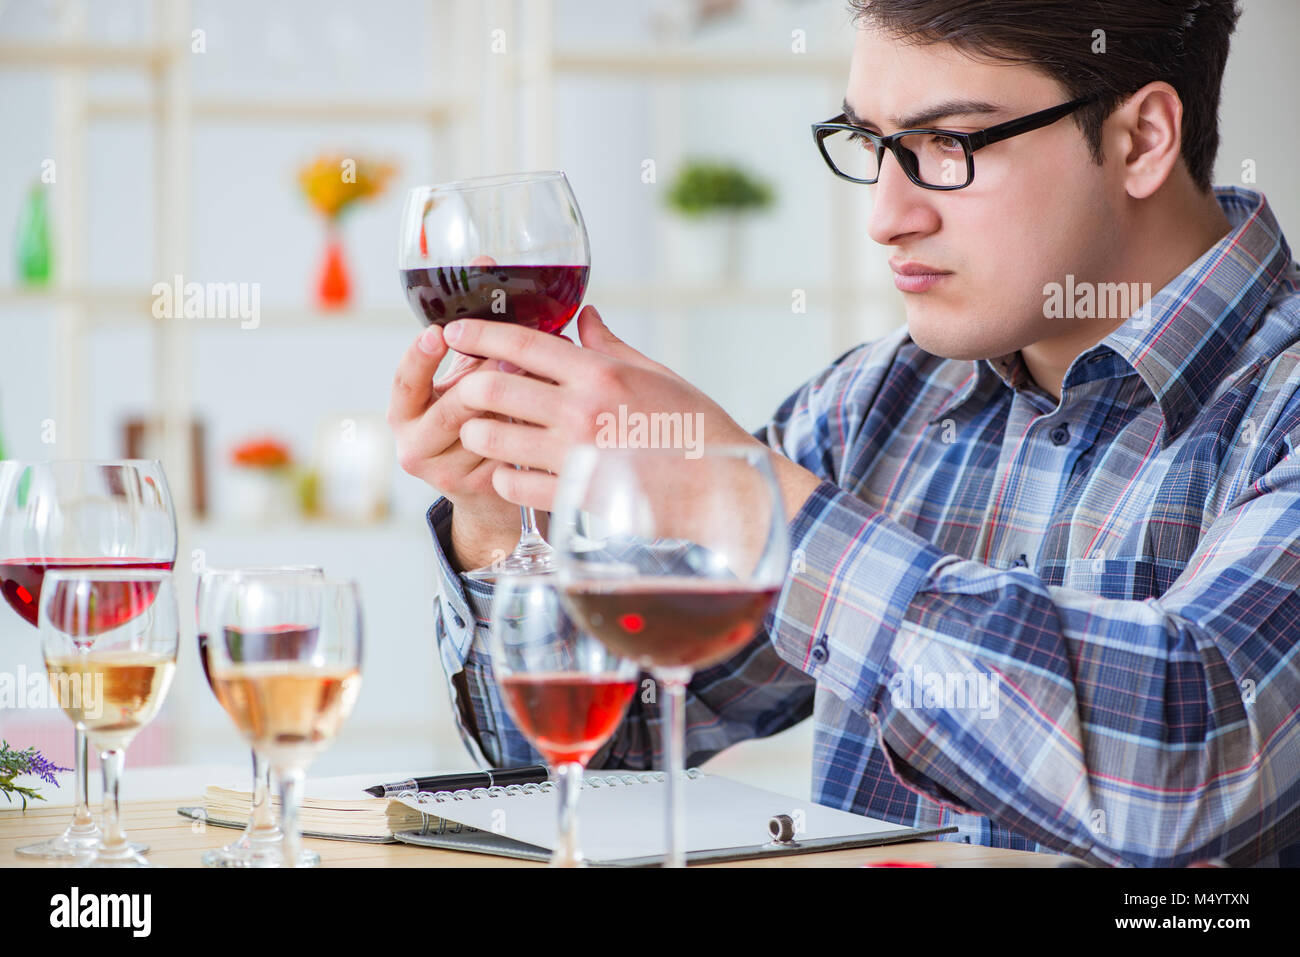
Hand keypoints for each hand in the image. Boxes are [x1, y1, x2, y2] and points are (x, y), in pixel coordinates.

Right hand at [386, 323, 519, 569]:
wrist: (481, 490)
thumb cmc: (471, 423)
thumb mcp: (458, 388)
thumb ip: (470, 359)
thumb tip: (504, 326)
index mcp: (404, 415)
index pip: (404, 383)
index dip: (419, 357)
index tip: (437, 332)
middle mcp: (415, 447)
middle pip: (451, 409)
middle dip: (484, 382)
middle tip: (512, 357)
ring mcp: (445, 473)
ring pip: (483, 431)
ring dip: (513, 406)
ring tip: (538, 384)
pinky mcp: (477, 488)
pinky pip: (506, 452)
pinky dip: (527, 431)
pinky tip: (543, 418)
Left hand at [441, 306, 819, 518]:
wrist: (724, 488)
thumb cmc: (696, 428)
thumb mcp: (657, 375)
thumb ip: (611, 347)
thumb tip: (583, 317)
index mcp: (601, 373)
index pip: (524, 343)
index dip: (480, 334)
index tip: (454, 331)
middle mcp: (582, 410)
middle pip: (494, 387)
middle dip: (468, 386)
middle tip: (464, 390)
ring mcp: (576, 456)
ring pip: (493, 438)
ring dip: (479, 433)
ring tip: (481, 432)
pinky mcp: (576, 498)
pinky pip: (513, 485)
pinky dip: (504, 477)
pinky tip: (510, 473)